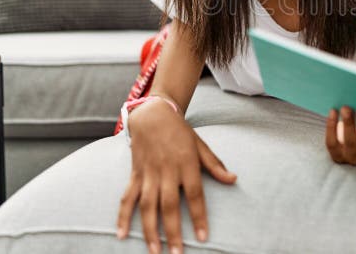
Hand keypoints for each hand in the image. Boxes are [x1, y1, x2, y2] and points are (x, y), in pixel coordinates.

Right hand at [116, 99, 236, 253]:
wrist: (153, 115)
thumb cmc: (180, 132)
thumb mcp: (201, 145)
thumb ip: (215, 165)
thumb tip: (233, 179)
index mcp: (186, 164)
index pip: (194, 194)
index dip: (199, 216)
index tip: (202, 237)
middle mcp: (166, 170)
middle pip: (169, 205)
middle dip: (173, 231)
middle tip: (177, 253)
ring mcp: (148, 173)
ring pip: (147, 206)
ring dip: (149, 230)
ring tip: (155, 251)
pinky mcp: (135, 174)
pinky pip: (127, 198)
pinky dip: (122, 216)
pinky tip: (121, 234)